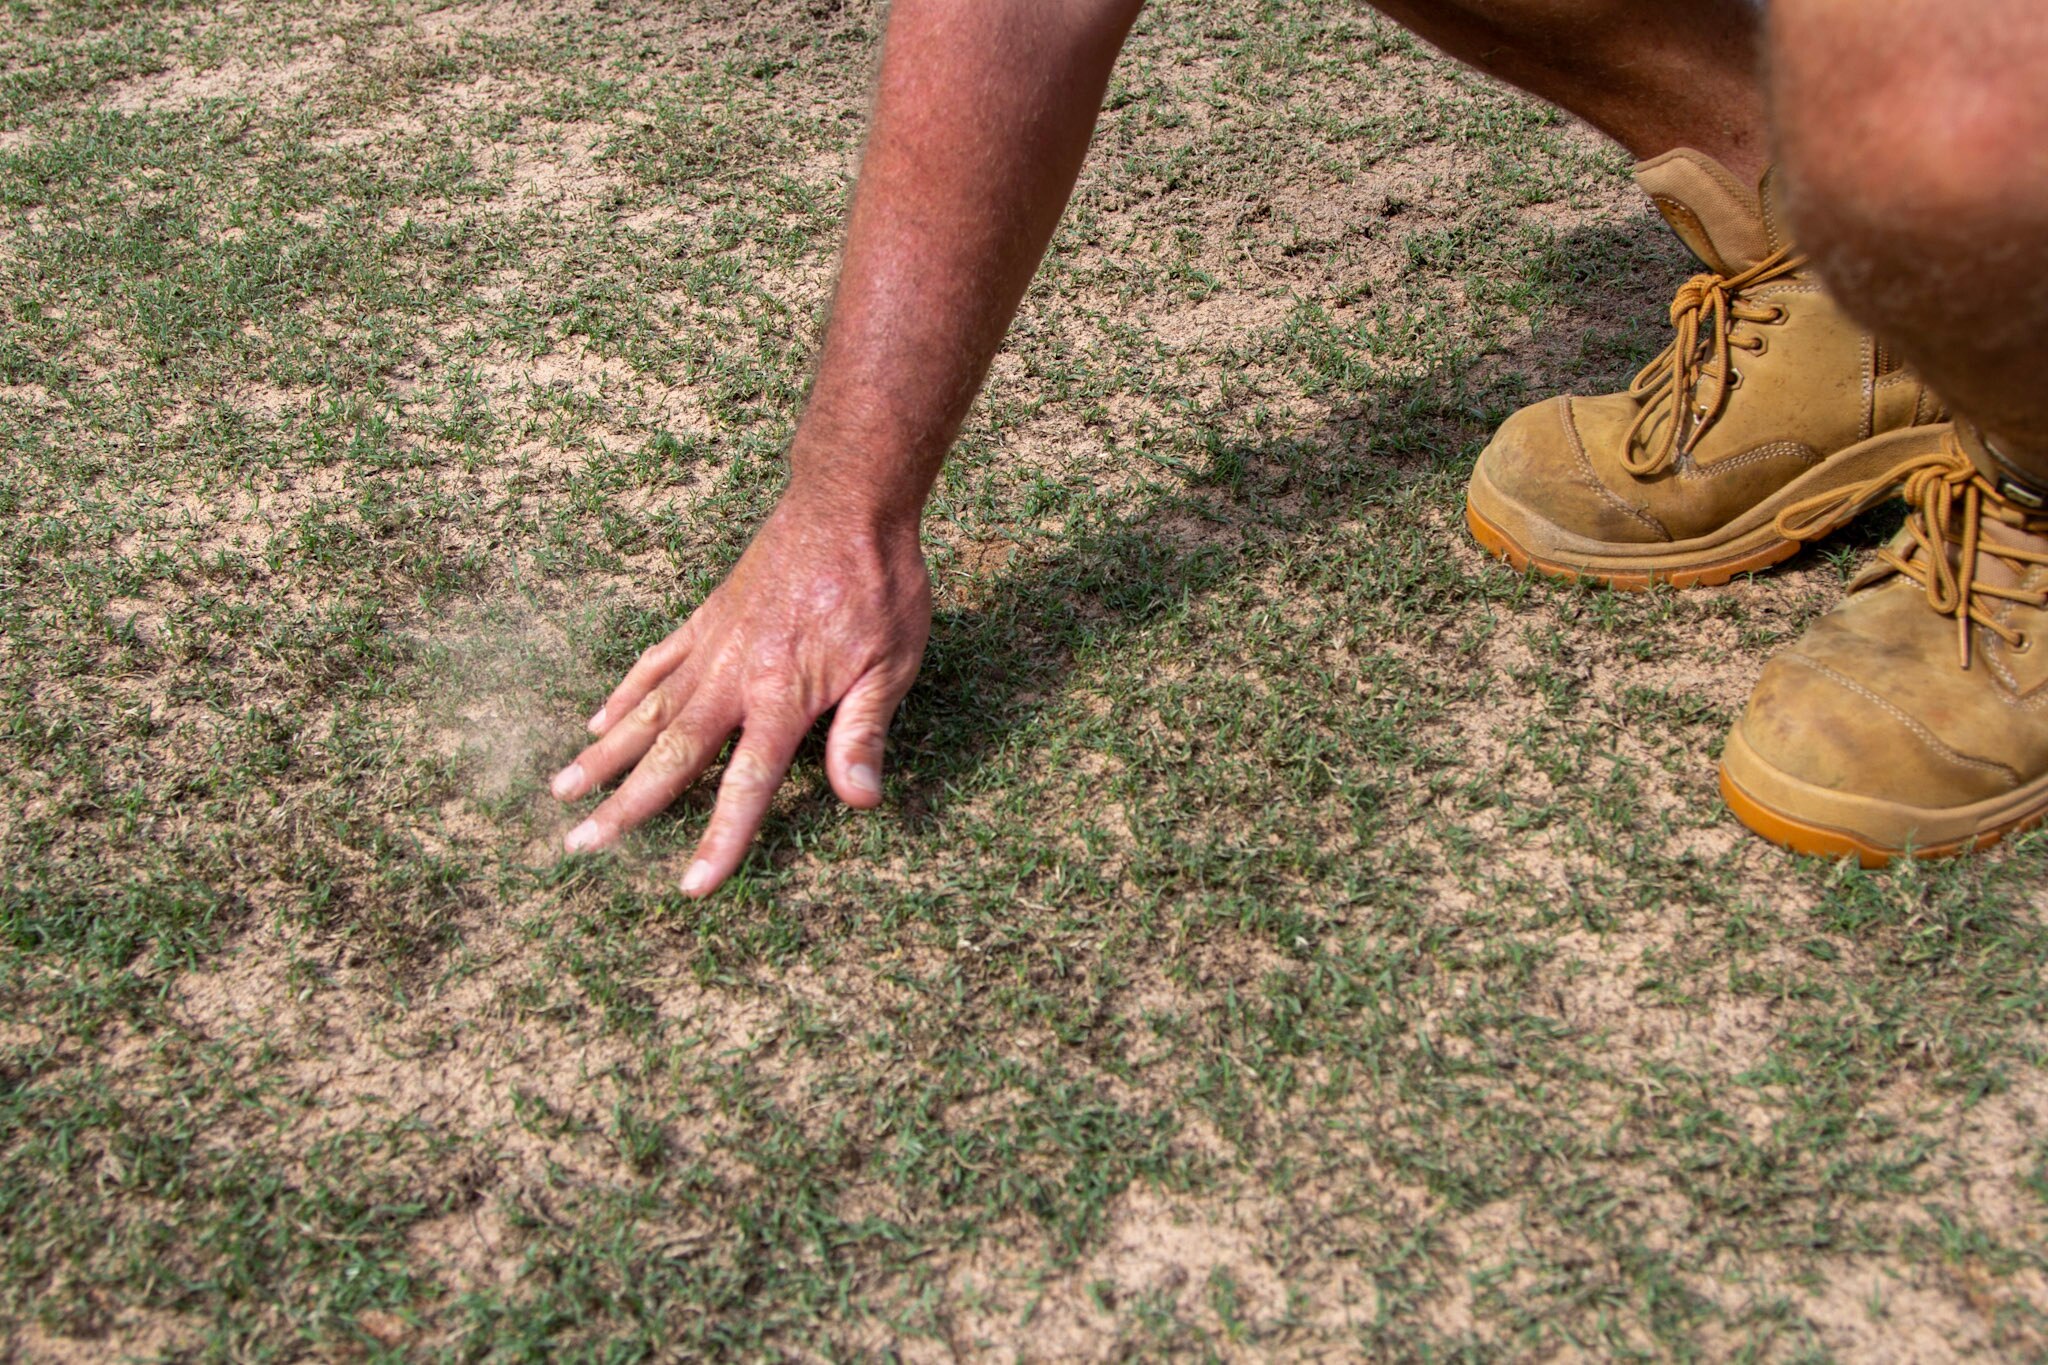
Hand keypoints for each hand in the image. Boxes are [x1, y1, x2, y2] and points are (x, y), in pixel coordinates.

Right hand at [550, 492, 931, 895]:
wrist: (848, 505)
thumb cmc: (879, 588)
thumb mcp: (892, 665)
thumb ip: (864, 733)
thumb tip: (861, 799)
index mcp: (782, 700)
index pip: (744, 786)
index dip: (719, 841)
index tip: (689, 887)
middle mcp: (734, 679)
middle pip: (669, 757)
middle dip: (624, 808)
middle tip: (576, 846)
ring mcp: (712, 647)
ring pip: (646, 712)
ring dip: (602, 756)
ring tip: (560, 792)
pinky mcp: (706, 619)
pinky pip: (654, 663)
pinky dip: (624, 695)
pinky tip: (598, 721)